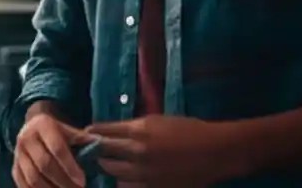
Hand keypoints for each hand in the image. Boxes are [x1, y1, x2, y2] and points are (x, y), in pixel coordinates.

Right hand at [13, 103, 90, 187]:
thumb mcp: (71, 131)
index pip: (57, 148)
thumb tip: (103, 147)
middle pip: (44, 165)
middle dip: (63, 182)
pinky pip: (23, 184)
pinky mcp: (14, 168)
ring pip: (33, 178)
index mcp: (42, 125)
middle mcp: (26, 137)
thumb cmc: (59, 133)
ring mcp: (17, 154)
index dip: (70, 166)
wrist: (34, 129)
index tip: (82, 181)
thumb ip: (85, 141)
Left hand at [87, 115, 232, 187]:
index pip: (102, 131)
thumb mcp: (157, 120)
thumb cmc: (188, 130)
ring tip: (113, 165)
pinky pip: (128, 186)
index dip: (90, 133)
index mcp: (139, 131)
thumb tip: (109, 132)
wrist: (217, 152)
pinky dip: (126, 181)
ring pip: (113, 173)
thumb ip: (131, 127)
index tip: (84, 134)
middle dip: (97, 152)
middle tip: (95, 151)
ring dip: (111, 168)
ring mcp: (146, 173)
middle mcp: (138, 152)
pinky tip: (130, 176)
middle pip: (102, 154)